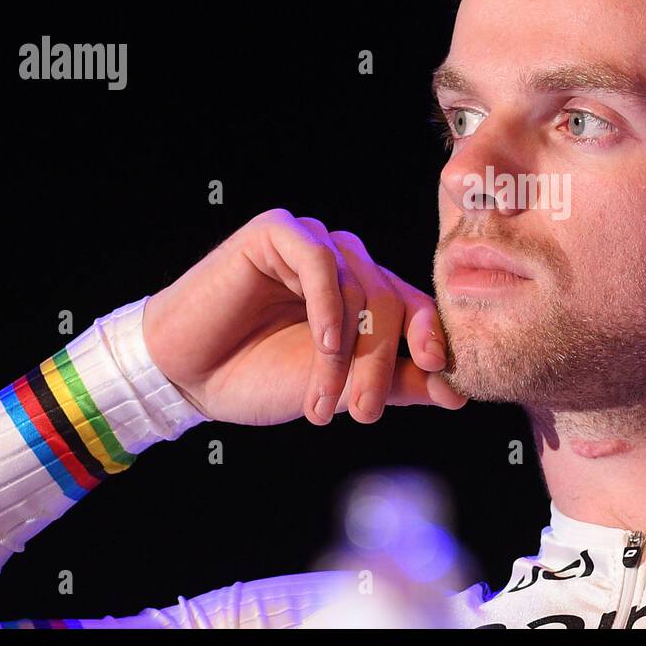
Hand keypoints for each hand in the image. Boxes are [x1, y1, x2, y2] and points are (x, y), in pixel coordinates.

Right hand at [140, 209, 465, 425]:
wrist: (187, 374)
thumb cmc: (261, 377)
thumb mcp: (342, 388)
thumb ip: (399, 385)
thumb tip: (458, 393)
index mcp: (366, 293)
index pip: (417, 306)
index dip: (433, 336)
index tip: (440, 371)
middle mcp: (345, 262)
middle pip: (389, 301)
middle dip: (380, 363)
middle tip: (360, 413)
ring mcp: (312, 243)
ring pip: (359, 286)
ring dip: (345, 352)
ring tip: (324, 400)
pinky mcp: (275, 232)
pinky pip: (318, 261)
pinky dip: (328, 305)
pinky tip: (323, 344)